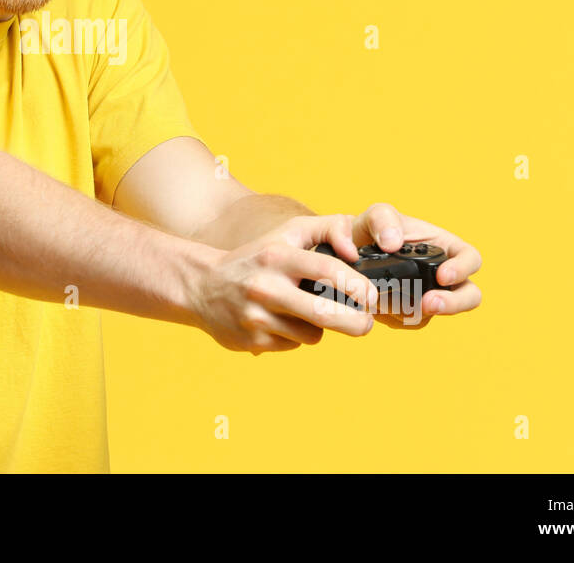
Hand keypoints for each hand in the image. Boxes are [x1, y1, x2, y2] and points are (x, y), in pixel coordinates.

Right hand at [188, 213, 380, 353]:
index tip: (372, 297)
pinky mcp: (253, 341)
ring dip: (318, 327)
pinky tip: (278, 321)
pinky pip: (293, 345)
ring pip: (312, 333)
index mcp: (277, 256)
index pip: (327, 270)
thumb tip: (356, 251)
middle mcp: (265, 286)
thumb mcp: (286, 232)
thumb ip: (327, 228)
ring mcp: (257, 317)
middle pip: (325, 314)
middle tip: (366, 323)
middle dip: (356, 323)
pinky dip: (294, 336)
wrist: (201, 285)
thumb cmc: (257, 258)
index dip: (357, 286)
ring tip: (301, 312)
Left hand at [349, 202, 482, 328]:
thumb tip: (392, 243)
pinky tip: (380, 306)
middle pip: (469, 295)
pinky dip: (397, 317)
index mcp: (446, 247)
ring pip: (436, 312)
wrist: (352, 250)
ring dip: (418, 313)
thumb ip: (382, 219)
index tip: (442, 276)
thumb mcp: (377, 214)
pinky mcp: (410, 312)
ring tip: (392, 305)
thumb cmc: (373, 228)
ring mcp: (429, 295)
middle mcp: (443, 274)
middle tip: (428, 304)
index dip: (463, 269)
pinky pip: (411, 322)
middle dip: (453, 303)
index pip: (471, 259)